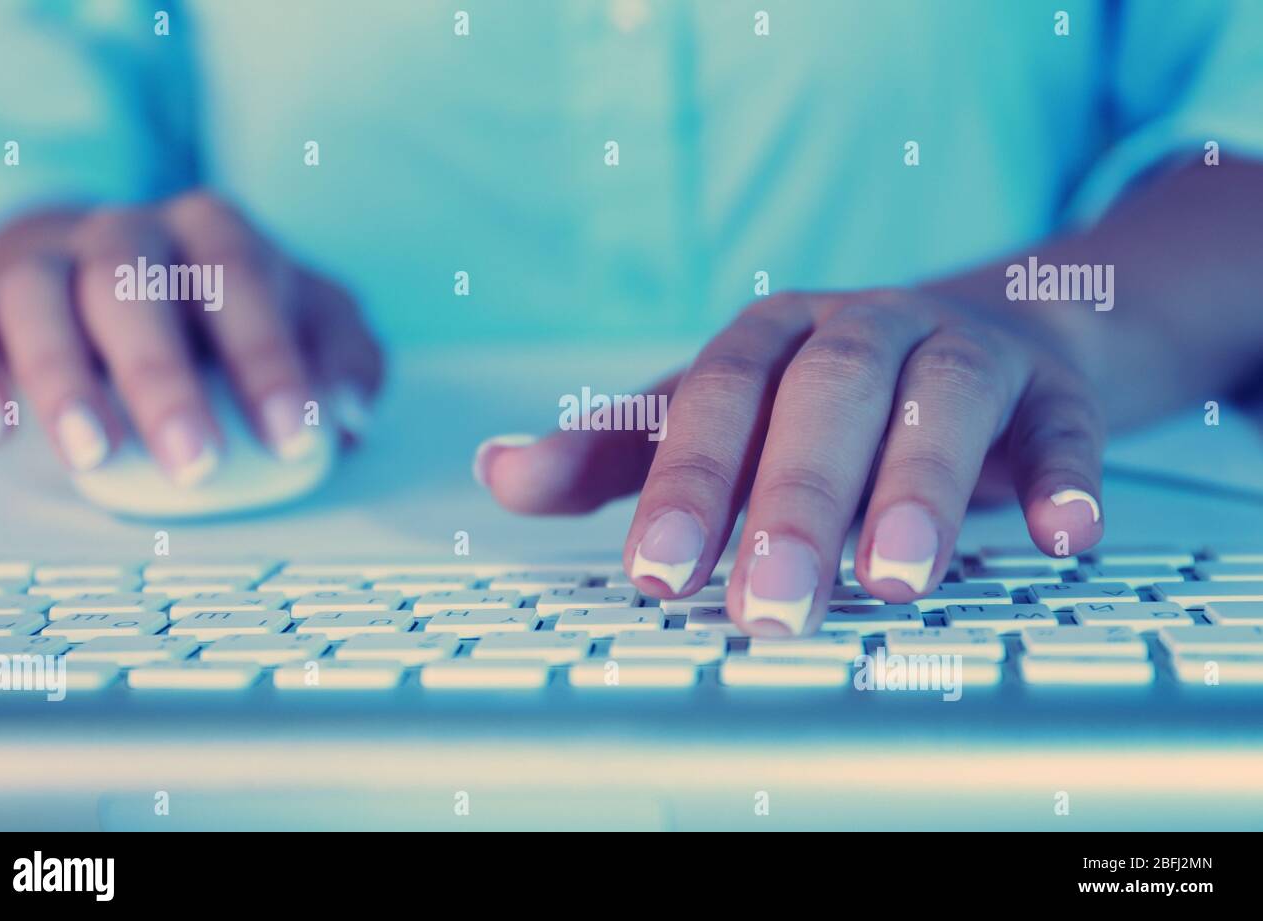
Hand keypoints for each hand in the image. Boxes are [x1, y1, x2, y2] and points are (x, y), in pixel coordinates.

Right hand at [0, 192, 382, 481]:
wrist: (128, 262)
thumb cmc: (234, 309)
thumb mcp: (312, 321)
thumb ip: (345, 359)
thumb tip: (347, 413)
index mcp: (215, 232)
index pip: (241, 279)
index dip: (269, 358)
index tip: (294, 438)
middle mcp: (128, 232)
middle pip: (134, 284)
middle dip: (166, 377)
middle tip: (197, 464)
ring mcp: (51, 261)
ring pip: (38, 297)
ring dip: (64, 377)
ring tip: (96, 457)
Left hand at [477, 289, 1104, 634]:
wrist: (977, 333)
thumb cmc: (818, 396)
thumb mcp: (714, 414)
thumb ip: (613, 451)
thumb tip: (496, 472)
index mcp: (770, 338)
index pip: (715, 399)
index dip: (685, 483)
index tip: (658, 574)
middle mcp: (864, 330)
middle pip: (827, 395)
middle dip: (794, 501)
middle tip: (768, 606)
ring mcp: (963, 350)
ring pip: (942, 401)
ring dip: (917, 489)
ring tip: (893, 580)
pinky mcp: (1051, 389)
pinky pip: (1065, 426)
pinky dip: (1064, 478)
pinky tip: (1058, 539)